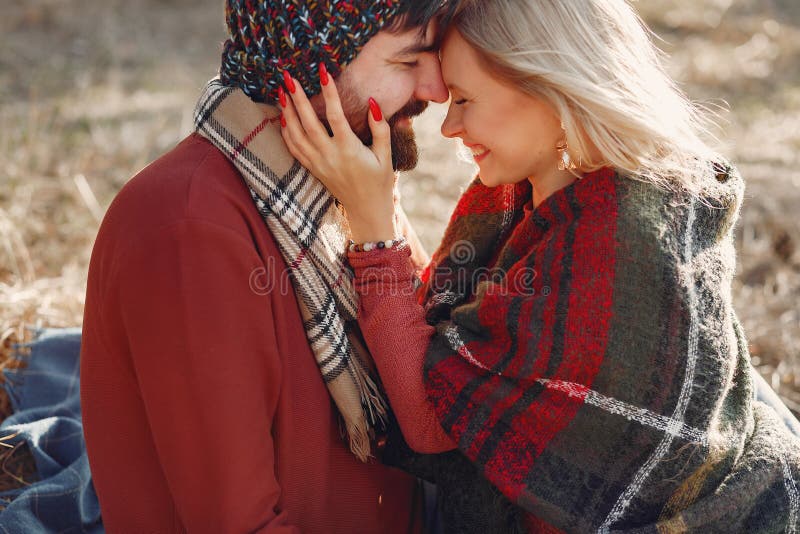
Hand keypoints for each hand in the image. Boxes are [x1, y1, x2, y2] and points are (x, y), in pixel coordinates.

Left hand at [279, 69, 396, 242]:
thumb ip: (380, 128)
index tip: (322, 72)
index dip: (328, 93)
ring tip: (281, 92)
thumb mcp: (386, 155)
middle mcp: (330, 156)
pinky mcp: (313, 169)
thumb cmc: (380, 180)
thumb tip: (372, 102)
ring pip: (296, 135)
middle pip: (308, 123)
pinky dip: (286, 132)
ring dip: (287, 112)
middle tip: (287, 77)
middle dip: (296, 98)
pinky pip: (294, 149)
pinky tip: (283, 117)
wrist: (367, 209)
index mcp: (349, 150)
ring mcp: (318, 164)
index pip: (335, 116)